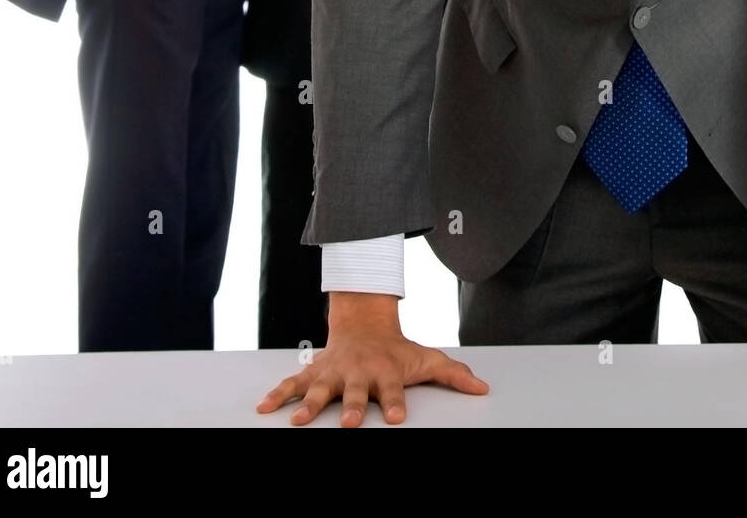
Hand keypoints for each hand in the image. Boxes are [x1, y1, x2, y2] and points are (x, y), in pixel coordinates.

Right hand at [256, 292, 488, 425]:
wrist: (365, 323)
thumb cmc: (397, 350)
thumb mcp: (427, 359)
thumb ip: (454, 375)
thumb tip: (482, 389)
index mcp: (386, 371)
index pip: (394, 389)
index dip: (395, 403)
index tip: (397, 418)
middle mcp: (359, 372)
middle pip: (355, 391)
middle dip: (350, 406)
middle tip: (347, 422)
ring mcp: (334, 372)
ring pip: (320, 388)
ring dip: (309, 404)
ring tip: (299, 421)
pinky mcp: (315, 372)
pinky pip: (293, 383)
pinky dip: (278, 394)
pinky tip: (263, 408)